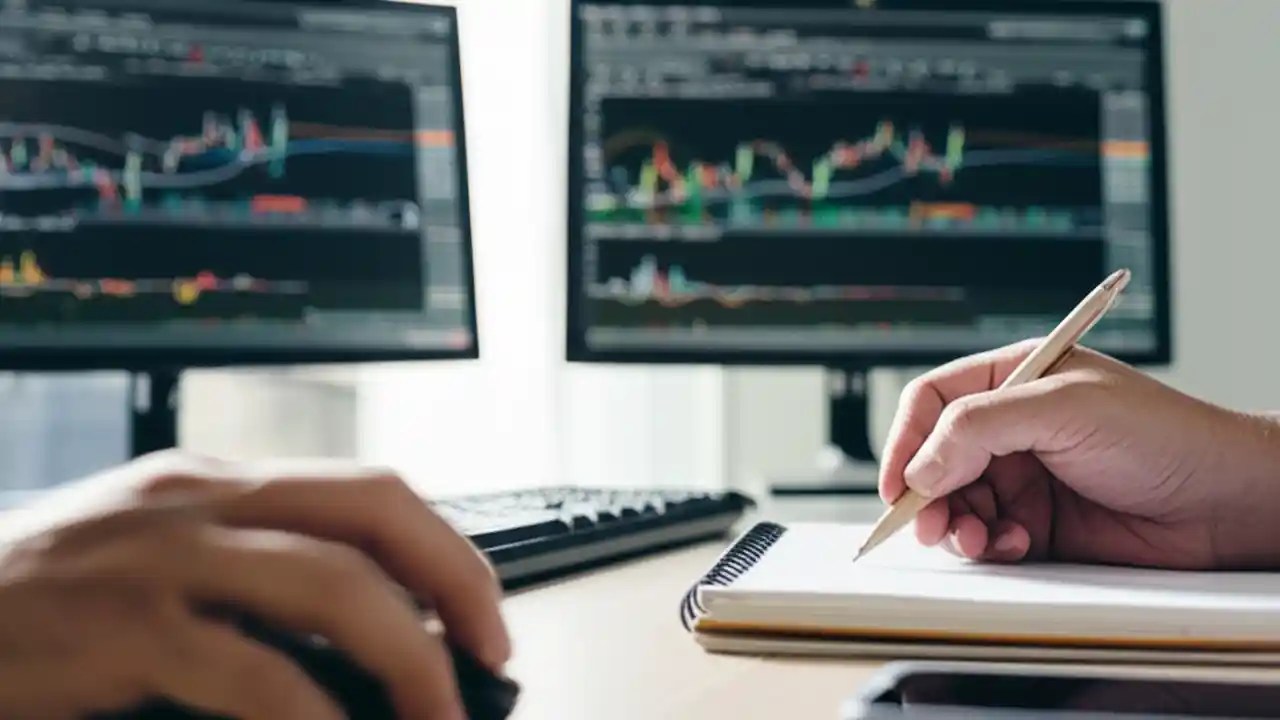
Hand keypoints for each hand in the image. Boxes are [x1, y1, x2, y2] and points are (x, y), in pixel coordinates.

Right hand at [0, 450, 508, 719]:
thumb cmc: (35, 608)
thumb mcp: (150, 568)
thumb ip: (249, 586)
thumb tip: (364, 641)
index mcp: (214, 485)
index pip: (369, 490)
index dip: (448, 551)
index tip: (484, 616)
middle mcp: (198, 502)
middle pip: (375, 513)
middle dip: (458, 584)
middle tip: (491, 658)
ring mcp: (157, 558)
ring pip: (335, 584)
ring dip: (411, 658)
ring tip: (438, 717)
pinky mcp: (116, 628)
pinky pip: (254, 671)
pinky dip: (316, 716)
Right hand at [879, 339, 1279, 569]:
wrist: (1224, 502)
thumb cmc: (1162, 434)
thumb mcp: (1063, 408)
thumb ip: (979, 427)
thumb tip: (920, 465)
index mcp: (1013, 380)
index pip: (932, 402)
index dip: (905, 440)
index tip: (898, 483)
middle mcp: (1011, 428)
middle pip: (933, 459)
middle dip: (925, 493)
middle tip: (929, 522)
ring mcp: (1024, 477)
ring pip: (955, 504)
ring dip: (956, 525)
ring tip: (977, 538)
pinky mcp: (1038, 524)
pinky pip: (988, 538)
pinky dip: (989, 546)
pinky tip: (1015, 543)